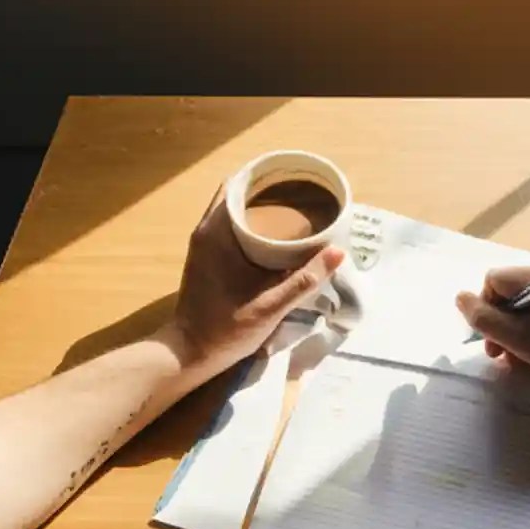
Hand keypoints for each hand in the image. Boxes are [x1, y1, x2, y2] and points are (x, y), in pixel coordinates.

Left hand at [169, 187, 344, 372]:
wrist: (190, 352)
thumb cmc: (226, 328)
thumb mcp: (272, 305)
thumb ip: (305, 279)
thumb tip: (339, 252)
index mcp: (217, 233)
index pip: (239, 184)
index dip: (267, 176)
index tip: (294, 177)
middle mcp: (207, 231)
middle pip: (238, 194)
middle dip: (269, 191)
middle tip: (303, 193)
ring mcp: (204, 244)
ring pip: (234, 210)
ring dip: (261, 208)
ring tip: (295, 209)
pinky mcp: (206, 257)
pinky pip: (230, 227)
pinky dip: (252, 224)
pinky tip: (276, 235)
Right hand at [455, 265, 529, 397]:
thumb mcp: (518, 338)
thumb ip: (484, 318)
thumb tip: (460, 297)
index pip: (493, 282)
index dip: (485, 310)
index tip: (491, 340)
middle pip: (509, 294)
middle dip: (499, 325)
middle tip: (500, 356)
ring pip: (526, 308)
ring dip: (515, 333)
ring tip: (518, 360)